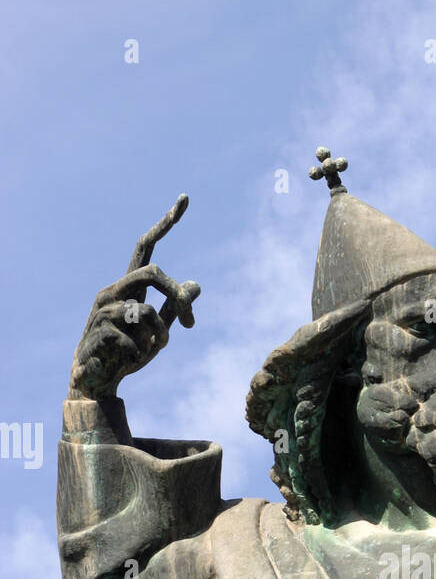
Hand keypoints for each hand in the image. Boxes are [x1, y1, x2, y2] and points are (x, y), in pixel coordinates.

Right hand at [69, 195, 200, 399]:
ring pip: (147, 311)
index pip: (145, 248)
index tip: (185, 199)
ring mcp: (103, 309)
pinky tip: (132, 359)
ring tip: (153, 351)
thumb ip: (174, 308)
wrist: (96, 379)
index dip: (165, 224)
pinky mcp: (98, 330)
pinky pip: (134, 337)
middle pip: (153, 272)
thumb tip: (195, 284)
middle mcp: (113, 290)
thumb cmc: (127, 353)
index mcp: (128, 287)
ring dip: (160, 336)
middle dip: (176, 297)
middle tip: (189, 325)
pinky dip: (141, 352)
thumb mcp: (158, 331)